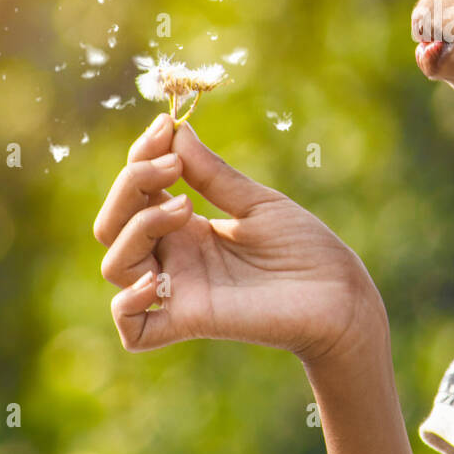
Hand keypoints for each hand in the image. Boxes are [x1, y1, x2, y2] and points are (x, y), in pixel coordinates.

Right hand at [93, 113, 384, 365]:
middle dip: (130, 186)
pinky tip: (157, 277)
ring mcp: (178, 291)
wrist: (341, 294)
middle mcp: (175, 259)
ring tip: (187, 206)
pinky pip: (131, 327)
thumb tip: (176, 132)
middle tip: (172, 165)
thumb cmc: (305, 248)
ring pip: (115, 264)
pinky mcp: (189, 323)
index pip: (136, 192)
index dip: (140, 157)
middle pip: (112, 225)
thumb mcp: (257, 202)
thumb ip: (212, 174)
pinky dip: (128, 302)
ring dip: (138, 226)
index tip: (164, 126)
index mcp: (187, 228)